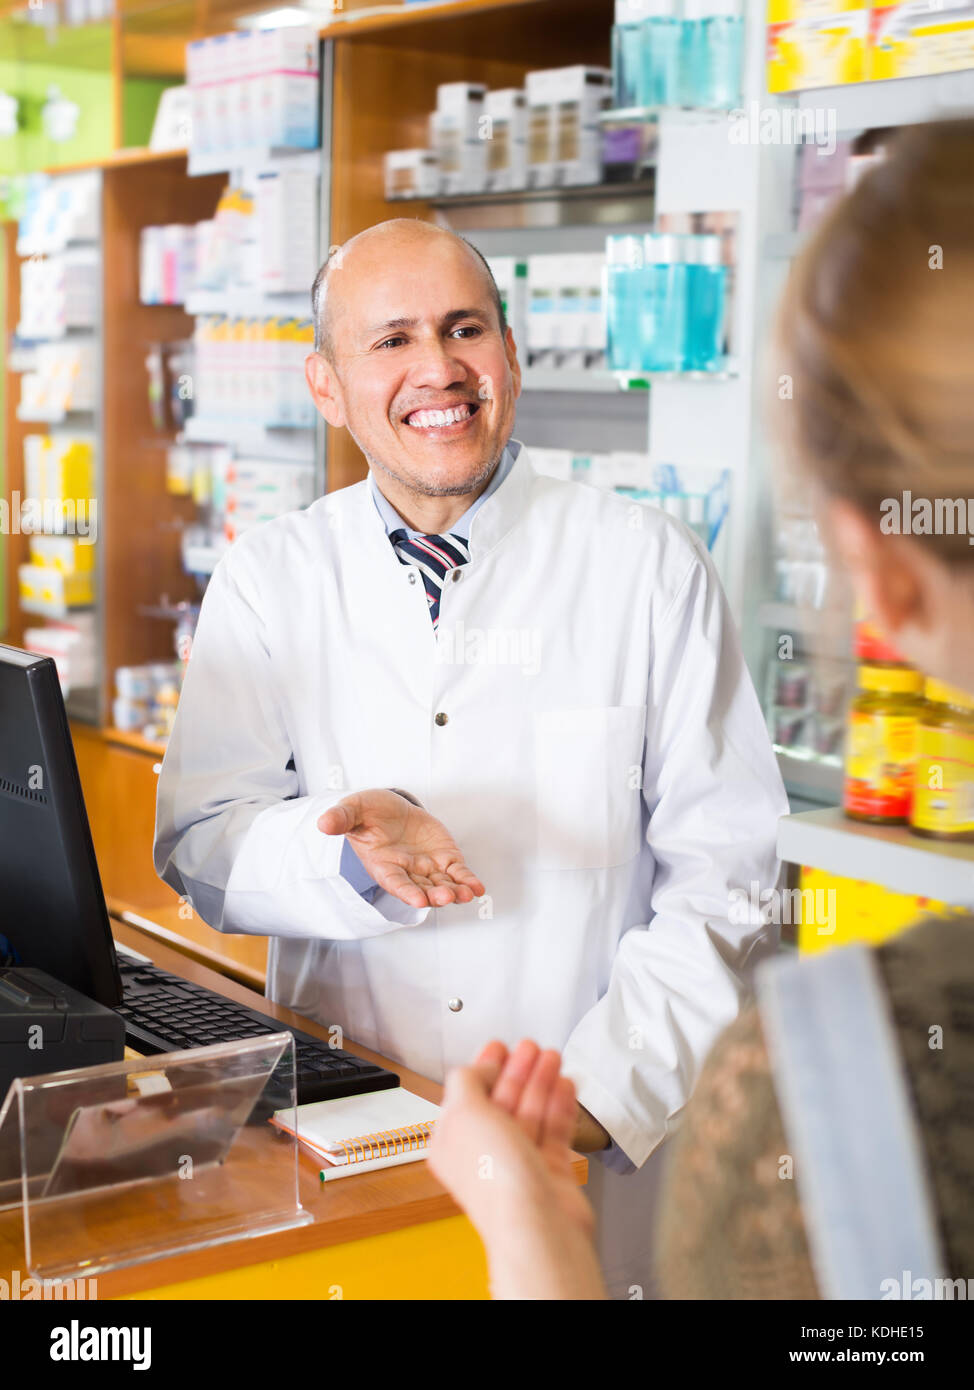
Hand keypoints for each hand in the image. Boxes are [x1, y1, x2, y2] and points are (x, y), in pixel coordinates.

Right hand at [318, 789, 484, 908]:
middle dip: (435, 894)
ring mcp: (427, 867)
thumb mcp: (353, 810)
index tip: (418, 900)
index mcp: (383, 865)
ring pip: (442, 884)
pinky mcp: (444, 859)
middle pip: (422, 888)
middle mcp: (406, 871)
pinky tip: (477, 887)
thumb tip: (323, 823)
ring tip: (467, 894)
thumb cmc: (368, 813)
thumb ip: (341, 818)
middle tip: (447, 897)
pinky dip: (468, 880)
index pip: (396, 883)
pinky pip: (458, 873)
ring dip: (455, 891)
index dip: (407, 892)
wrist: (389, 808)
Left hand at [428, 1040, 604, 1298]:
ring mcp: (518, 1166)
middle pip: (501, 1101)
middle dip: (517, 1070)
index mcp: (452, 1142)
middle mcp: (483, 1156)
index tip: (498, 1046)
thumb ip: (467, 1082)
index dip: (484, 1067)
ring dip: (540, 1082)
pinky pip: (554, 1132)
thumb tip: (478, 1069)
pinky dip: (559, 1106)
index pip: (467, 1095)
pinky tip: (564, 1086)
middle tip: (530, 1048)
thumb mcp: (465, 1112)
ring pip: (530, 1113)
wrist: (538, 1226)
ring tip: (552, 1058)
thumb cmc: (496, 1180)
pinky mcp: (549, 1175)